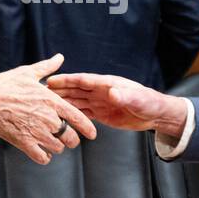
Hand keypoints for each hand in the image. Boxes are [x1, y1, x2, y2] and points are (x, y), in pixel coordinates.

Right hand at [0, 54, 96, 163]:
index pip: (77, 117)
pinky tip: (43, 153)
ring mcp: (36, 132)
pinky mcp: (24, 142)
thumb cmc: (6, 84)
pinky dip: (44, 157)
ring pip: (57, 148)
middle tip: (68, 140)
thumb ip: (47, 67)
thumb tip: (60, 57)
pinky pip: (41, 157)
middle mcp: (47, 118)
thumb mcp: (28, 72)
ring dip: (57, 147)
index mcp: (51, 101)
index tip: (93, 134)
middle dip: (72, 140)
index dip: (87, 127)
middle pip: (70, 137)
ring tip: (53, 143)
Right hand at [46, 72, 188, 136]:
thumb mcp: (138, 100)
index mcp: (108, 84)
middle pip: (76, 90)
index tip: (51, 81)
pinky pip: (83, 112)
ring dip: (63, 102)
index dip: (67, 80)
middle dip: (59, 91)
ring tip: (46, 105)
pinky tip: (61, 117)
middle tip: (41, 93)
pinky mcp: (102, 113)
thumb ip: (125, 96)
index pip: (83, 80)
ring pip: (77, 101)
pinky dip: (72, 113)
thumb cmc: (150, 103)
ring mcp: (101, 102)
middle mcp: (101, 91)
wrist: (157, 114)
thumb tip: (112, 93)